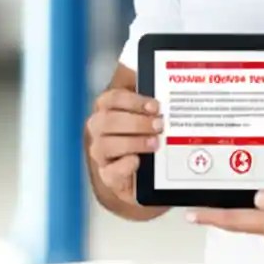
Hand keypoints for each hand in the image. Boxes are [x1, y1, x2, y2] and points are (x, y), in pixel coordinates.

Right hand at [86, 88, 162, 205]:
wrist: (145, 173)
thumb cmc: (144, 135)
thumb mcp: (146, 114)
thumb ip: (149, 102)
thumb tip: (164, 87)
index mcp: (106, 108)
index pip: (112, 99)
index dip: (133, 101)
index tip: (154, 106)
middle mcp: (99, 129)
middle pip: (108, 120)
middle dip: (136, 122)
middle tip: (158, 125)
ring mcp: (101, 153)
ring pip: (105, 145)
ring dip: (133, 142)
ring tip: (154, 143)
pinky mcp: (108, 176)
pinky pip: (110, 172)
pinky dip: (124, 166)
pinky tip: (137, 161)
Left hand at [188, 187, 263, 250]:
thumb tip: (260, 199)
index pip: (237, 220)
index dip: (212, 217)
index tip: (191, 213)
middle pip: (239, 222)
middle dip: (215, 215)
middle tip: (194, 207)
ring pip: (250, 220)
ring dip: (232, 212)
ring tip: (214, 200)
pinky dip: (251, 209)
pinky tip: (250, 198)